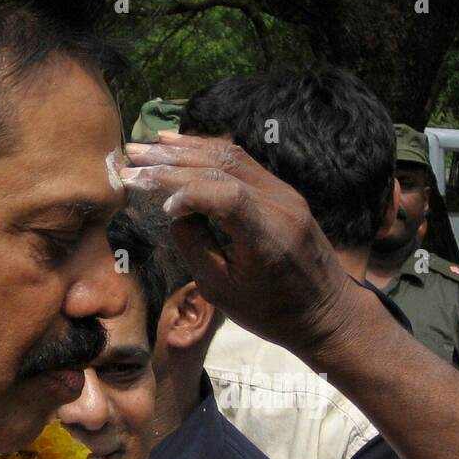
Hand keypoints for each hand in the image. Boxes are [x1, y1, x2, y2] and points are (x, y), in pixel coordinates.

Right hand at [121, 132, 353, 358]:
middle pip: (222, 168)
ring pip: (231, 157)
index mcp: (266, 238)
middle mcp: (279, 205)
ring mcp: (285, 194)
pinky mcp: (284, 191)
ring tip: (149, 146)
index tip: (159, 204)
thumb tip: (174, 212)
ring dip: (187, 149)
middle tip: (131, 157)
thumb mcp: (222, 292)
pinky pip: (243, 162)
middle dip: (172, 162)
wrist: (327, 312)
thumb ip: (195, 248)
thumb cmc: (272, 313)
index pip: (224, 193)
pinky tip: (181, 145)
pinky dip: (209, 152)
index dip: (186, 191)